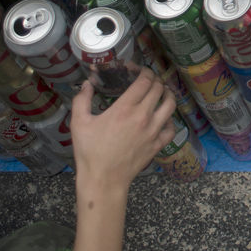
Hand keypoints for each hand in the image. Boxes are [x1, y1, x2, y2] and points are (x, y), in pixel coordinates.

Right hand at [70, 71, 175, 194]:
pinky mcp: (158, 144)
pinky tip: (163, 119)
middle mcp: (143, 116)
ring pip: (170, 105)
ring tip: (163, 92)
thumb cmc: (90, 152)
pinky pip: (171, 128)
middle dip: (155, 80)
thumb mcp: (79, 123)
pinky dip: (170, 120)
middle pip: (159, 89)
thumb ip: (81, 100)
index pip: (144, 81)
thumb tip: (87, 83)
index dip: (144, 71)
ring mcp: (153, 131)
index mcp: (125, 108)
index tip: (139, 70)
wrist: (104, 180)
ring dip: (168, 95)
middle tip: (149, 80)